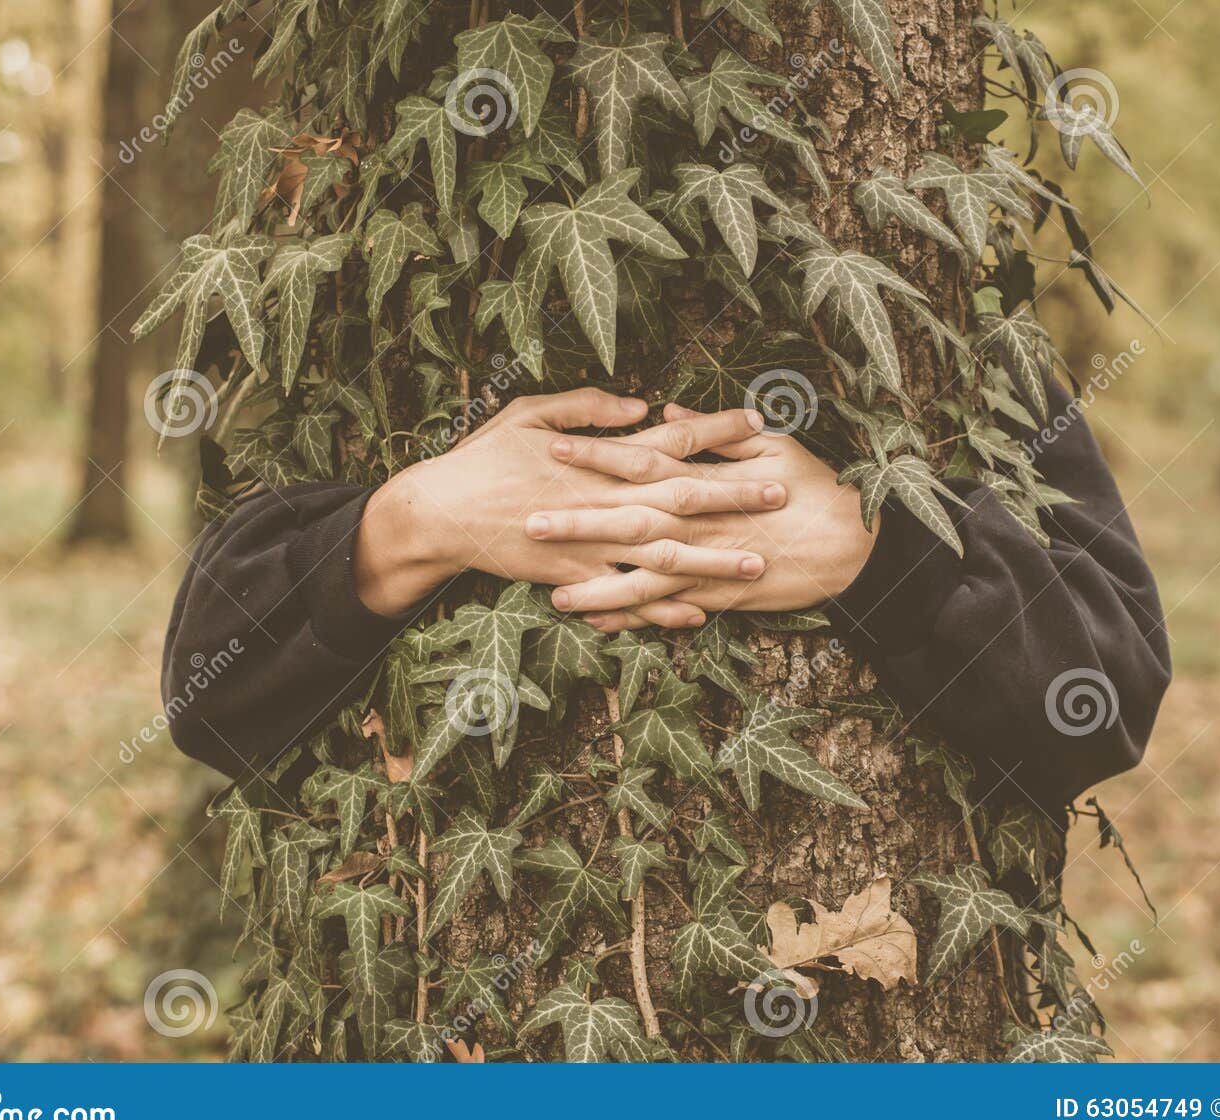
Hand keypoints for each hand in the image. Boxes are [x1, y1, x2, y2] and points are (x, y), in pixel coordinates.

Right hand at [353, 389, 788, 618]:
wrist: (436, 513)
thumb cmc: (483, 458)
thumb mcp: (531, 413)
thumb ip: (590, 408)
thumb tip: (644, 404)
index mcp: (597, 458)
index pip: (671, 441)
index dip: (716, 433)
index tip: (759, 425)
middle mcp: (600, 502)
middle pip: (681, 500)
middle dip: (734, 498)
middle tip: (783, 495)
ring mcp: (586, 544)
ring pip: (662, 557)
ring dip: (712, 561)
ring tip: (758, 566)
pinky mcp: (569, 577)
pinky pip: (624, 598)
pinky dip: (660, 610)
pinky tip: (698, 615)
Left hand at [529, 403, 878, 631]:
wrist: (854, 547)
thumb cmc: (814, 489)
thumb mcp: (772, 445)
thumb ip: (714, 432)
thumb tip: (666, 412)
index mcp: (707, 481)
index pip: (640, 463)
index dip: (595, 455)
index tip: (553, 446)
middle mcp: (700, 524)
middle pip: (628, 522)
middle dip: (577, 523)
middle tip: (527, 521)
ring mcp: (708, 564)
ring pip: (641, 578)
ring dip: (596, 586)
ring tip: (552, 593)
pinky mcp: (718, 596)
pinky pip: (668, 609)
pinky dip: (633, 617)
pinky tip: (598, 622)